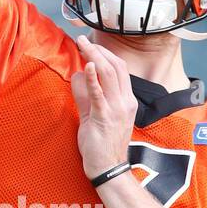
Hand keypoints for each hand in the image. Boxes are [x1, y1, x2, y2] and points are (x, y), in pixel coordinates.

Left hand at [70, 35, 138, 180]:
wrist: (108, 168)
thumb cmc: (102, 144)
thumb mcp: (95, 115)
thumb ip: (87, 95)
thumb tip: (79, 75)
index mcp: (127, 101)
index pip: (120, 69)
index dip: (105, 53)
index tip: (91, 45)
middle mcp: (125, 102)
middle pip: (116, 66)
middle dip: (99, 49)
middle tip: (83, 39)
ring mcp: (116, 109)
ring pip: (109, 74)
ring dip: (94, 55)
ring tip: (82, 44)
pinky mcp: (104, 117)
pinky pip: (100, 94)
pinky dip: (94, 77)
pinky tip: (89, 65)